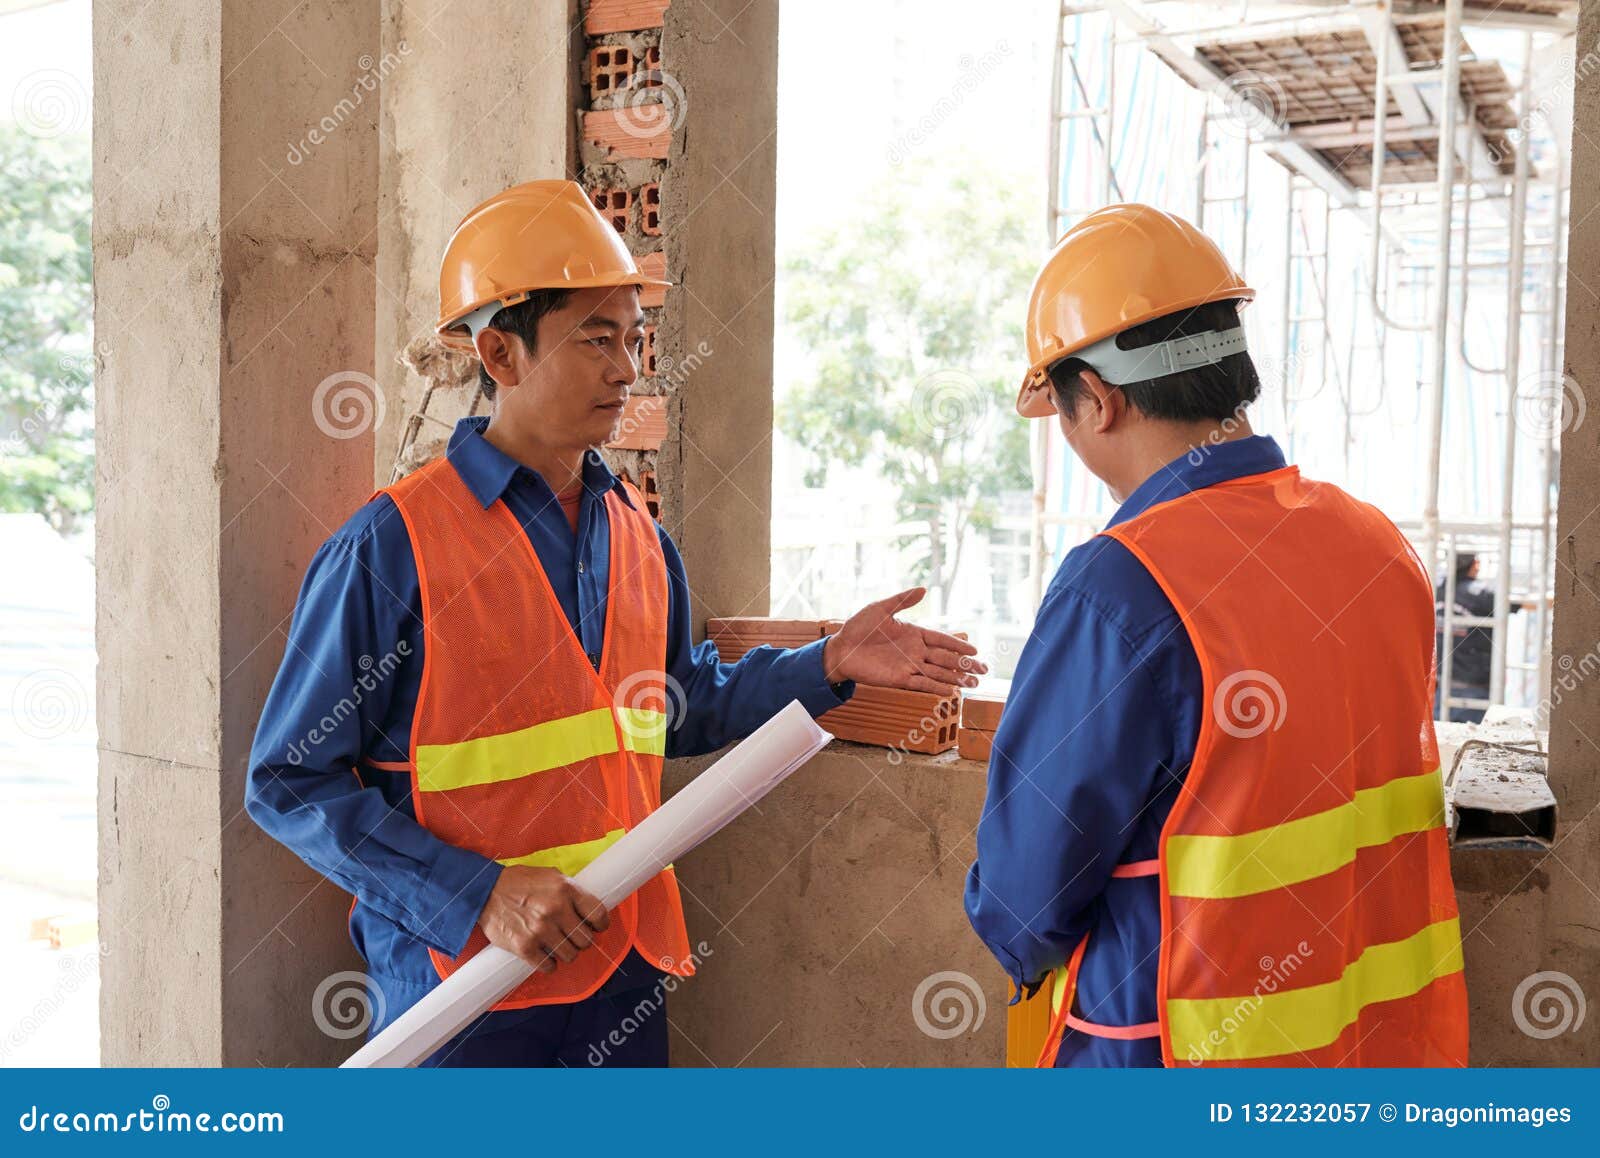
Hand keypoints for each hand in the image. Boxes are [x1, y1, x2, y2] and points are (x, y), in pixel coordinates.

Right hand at [477, 865, 609, 973]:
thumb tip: (589, 908)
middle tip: (574, 937)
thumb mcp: (551, 876)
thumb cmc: (519, 882)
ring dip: (566, 953)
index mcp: (565, 890)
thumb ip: (571, 891)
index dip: (601, 924)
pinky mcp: (524, 947)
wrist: (484, 891)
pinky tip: (545, 956)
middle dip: (582, 940)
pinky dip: (549, 964)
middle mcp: (556, 910)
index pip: (598, 914)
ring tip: (558, 946)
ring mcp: (540, 930)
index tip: (597, 927)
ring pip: (570, 955)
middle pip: (586, 939)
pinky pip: (549, 966)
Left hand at [822, 587, 986, 693]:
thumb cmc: (858, 627)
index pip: (942, 640)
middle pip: (945, 659)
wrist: (840, 648)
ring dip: (956, 679)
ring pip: (938, 673)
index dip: (958, 646)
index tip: (975, 651)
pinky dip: (935, 688)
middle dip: (965, 665)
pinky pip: (921, 684)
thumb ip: (903, 601)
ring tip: (974, 684)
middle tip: (985, 671)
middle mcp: (914, 651)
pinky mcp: (898, 679)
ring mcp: (908, 666)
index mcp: (913, 633)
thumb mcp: (880, 608)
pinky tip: (950, 692)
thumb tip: (924, 590)